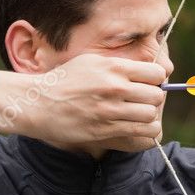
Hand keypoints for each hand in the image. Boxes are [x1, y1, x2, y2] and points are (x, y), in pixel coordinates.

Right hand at [0, 54, 167, 152]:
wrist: (37, 102)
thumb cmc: (65, 81)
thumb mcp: (91, 62)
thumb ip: (120, 66)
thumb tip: (149, 71)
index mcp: (112, 67)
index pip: (157, 73)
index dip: (156, 80)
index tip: (148, 84)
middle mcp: (114, 87)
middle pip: (156, 95)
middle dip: (153, 99)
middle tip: (142, 101)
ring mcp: (110, 109)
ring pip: (151, 115)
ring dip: (148, 116)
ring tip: (138, 115)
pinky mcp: (106, 129)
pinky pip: (142, 132)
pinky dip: (145, 131)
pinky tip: (137, 127)